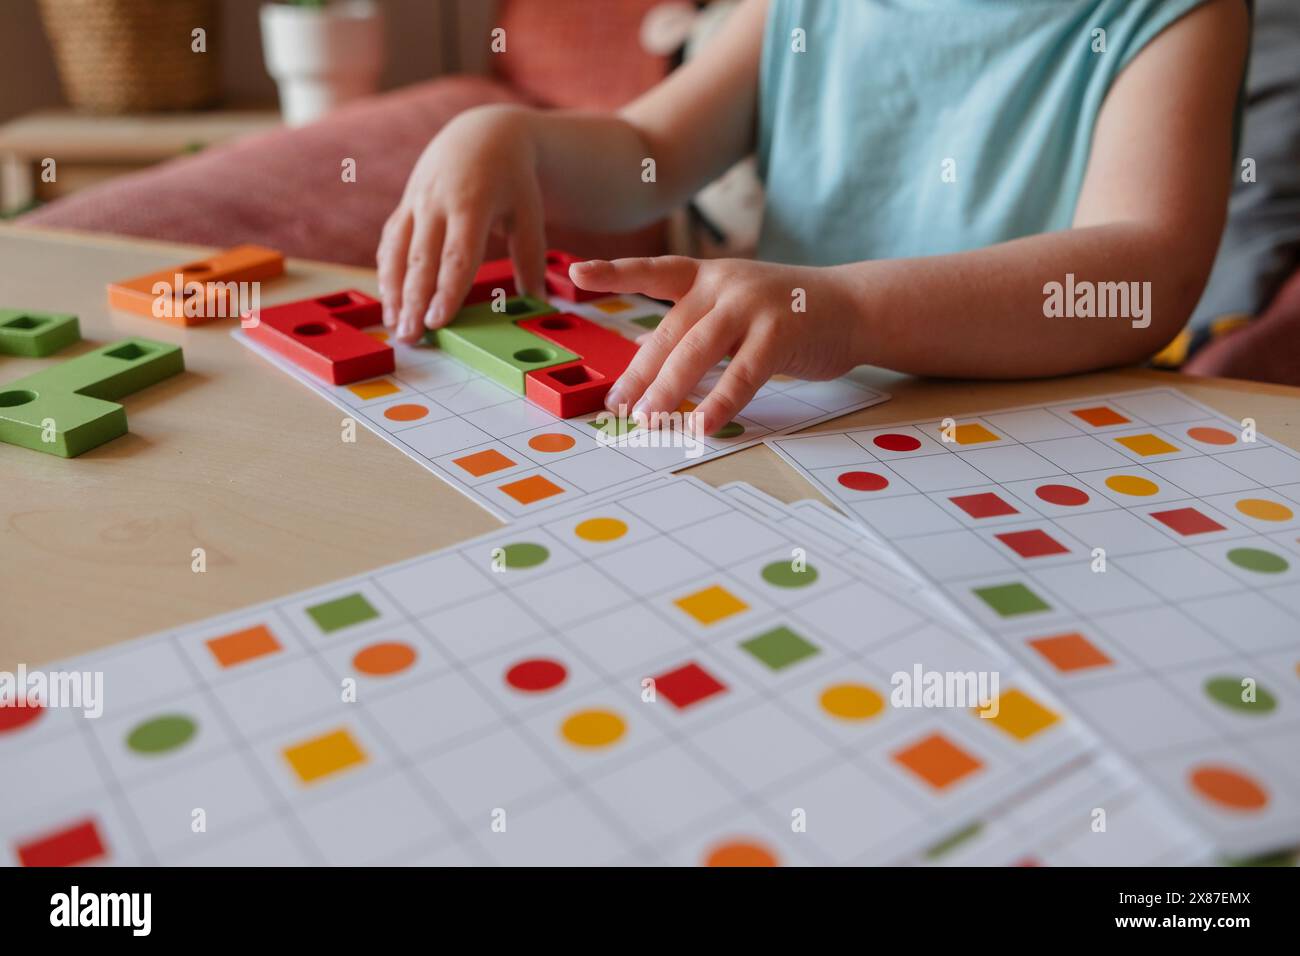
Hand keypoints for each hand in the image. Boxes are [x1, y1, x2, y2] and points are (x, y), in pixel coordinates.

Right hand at [377, 105, 547, 343]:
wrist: (482, 133)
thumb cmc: (512, 178)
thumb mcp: (529, 211)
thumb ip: (531, 256)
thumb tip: (539, 300)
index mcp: (472, 203)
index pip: (456, 255)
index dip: (445, 291)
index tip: (437, 322)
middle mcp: (437, 201)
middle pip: (421, 259)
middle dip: (412, 301)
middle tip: (409, 337)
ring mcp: (416, 201)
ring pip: (396, 250)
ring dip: (392, 291)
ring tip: (394, 325)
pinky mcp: (405, 203)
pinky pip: (390, 240)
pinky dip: (386, 270)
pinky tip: (387, 298)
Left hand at [570, 256, 862, 435]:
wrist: (853, 307)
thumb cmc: (785, 315)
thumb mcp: (732, 309)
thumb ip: (692, 327)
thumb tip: (643, 355)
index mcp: (707, 276)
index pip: (655, 270)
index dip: (614, 271)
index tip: (575, 272)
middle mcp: (725, 284)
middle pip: (671, 331)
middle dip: (640, 372)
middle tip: (617, 404)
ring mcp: (753, 306)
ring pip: (697, 351)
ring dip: (668, 390)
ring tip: (647, 420)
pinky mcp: (780, 334)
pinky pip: (741, 376)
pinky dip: (718, 404)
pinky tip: (699, 427)